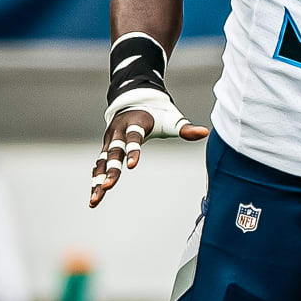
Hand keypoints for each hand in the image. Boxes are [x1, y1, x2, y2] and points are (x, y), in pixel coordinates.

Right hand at [89, 90, 207, 207]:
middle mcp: (118, 133)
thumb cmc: (158, 113)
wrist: (136, 100)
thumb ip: (186, 128)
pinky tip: (94, 195)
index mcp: (134, 124)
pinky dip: (96, 179)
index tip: (132, 166)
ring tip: (94, 200)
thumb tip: (205, 133)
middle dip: (110, 171)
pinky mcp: (106, 148)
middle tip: (107, 187)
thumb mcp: (172, 119)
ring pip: (102, 162)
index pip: (133, 139)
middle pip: (113, 153)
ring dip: (97, 180)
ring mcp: (110, 141)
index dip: (133, 151)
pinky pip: (99, 165)